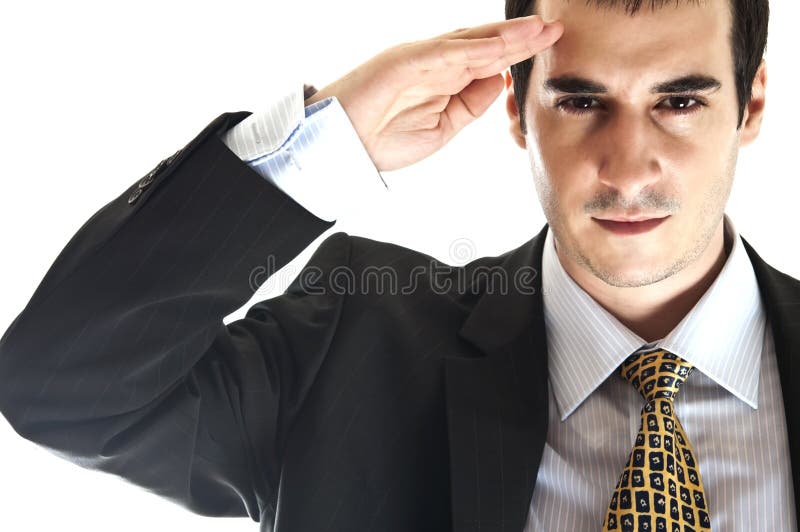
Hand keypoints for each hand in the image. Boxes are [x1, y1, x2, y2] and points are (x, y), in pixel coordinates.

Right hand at [305, 15, 562, 171]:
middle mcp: (433, 63)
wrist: (341, 150)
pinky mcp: (403, 61)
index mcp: (441, 79)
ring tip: (537, 31)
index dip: (517, 52)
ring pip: (470, 43)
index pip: (486, 61)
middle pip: (484, 45)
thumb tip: (498, 81)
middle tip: (553, 28)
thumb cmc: (382, 141)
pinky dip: (473, 50)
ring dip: (505, 38)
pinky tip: (500, 48)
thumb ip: (469, 106)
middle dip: (520, 38)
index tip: (547, 46)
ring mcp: (418, 59)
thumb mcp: (441, 129)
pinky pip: (444, 54)